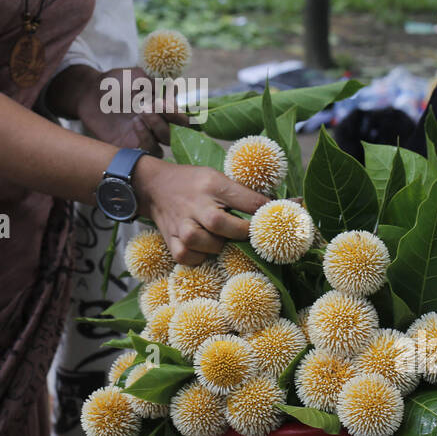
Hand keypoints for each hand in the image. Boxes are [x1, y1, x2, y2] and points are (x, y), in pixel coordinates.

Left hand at [77, 66, 189, 153]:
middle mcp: (157, 124)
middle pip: (176, 132)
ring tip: (141, 113)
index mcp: (162, 108)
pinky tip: (135, 123)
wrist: (90, 92)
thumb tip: (174, 90)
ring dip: (158, 128)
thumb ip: (155, 84)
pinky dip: (146, 139)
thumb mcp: (136, 77)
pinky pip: (147, 151)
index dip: (178, 112)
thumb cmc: (115, 82)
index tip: (167, 102)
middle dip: (169, 118)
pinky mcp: (131, 146)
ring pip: (164, 144)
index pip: (181, 117)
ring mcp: (145, 137)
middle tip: (152, 105)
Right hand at [131, 159, 267, 264]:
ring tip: (221, 240)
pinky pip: (187, 257)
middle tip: (250, 235)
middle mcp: (196, 204)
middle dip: (241, 232)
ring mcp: (180, 223)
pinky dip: (198, 257)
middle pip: (221, 223)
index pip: (247, 200)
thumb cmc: (195, 184)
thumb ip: (243, 194)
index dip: (267, 212)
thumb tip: (281, 206)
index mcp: (213, 184)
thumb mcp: (218, 177)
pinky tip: (204, 250)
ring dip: (217, 246)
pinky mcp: (170, 240)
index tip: (278, 219)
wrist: (155, 186)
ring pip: (202, 242)